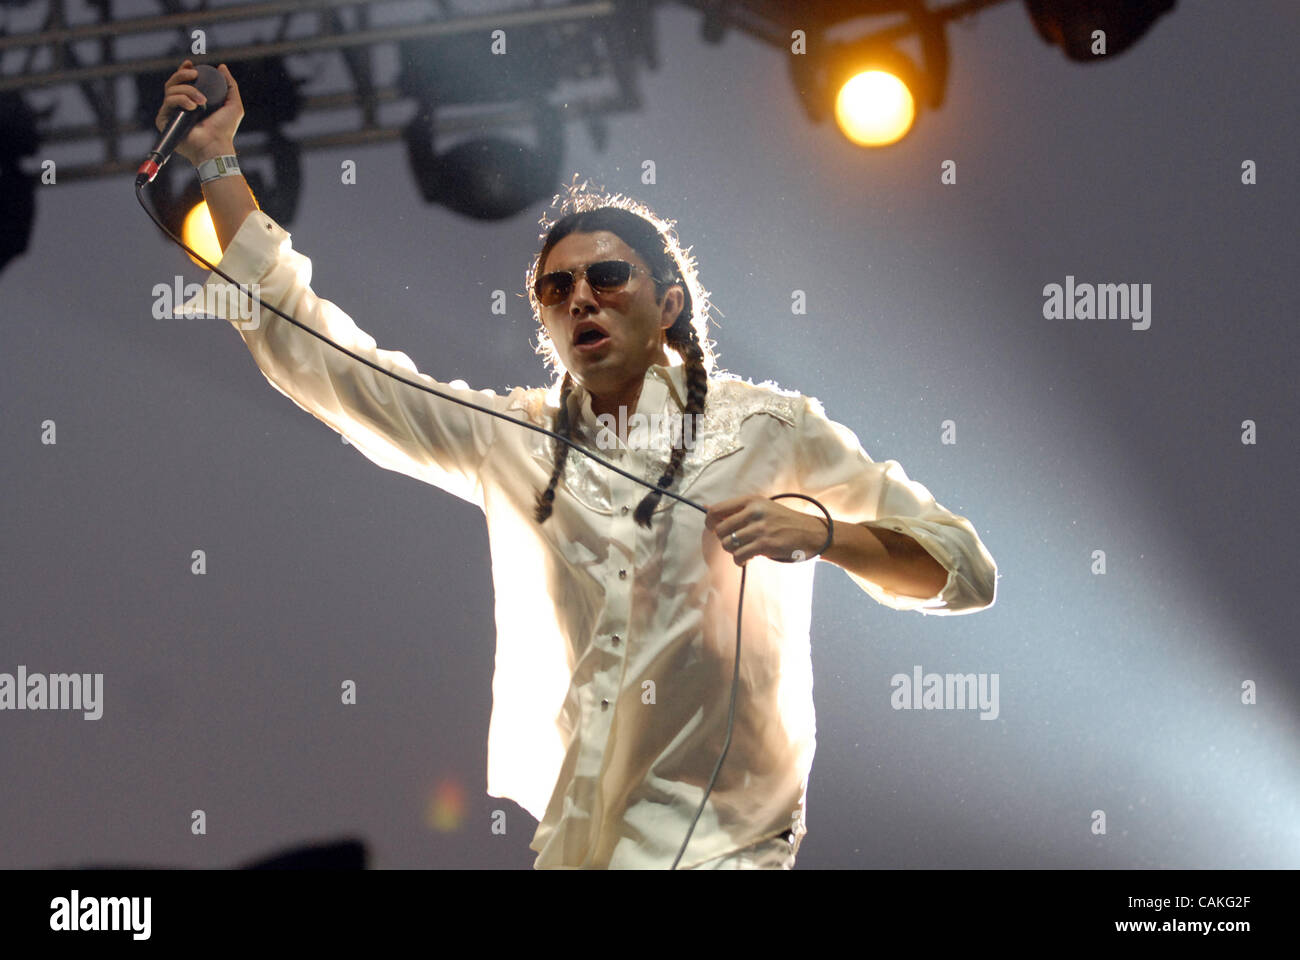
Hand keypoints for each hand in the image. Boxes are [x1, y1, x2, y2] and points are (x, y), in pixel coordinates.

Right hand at [154, 60, 244, 165]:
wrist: (215, 145)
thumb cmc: (225, 129)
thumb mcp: (233, 104)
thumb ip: (230, 85)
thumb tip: (221, 67)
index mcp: (193, 101)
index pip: (183, 82)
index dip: (184, 70)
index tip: (191, 64)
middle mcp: (180, 106)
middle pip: (173, 82)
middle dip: (182, 74)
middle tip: (195, 74)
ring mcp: (171, 113)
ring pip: (170, 90)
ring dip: (187, 91)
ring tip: (201, 101)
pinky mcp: (164, 120)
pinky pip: (168, 102)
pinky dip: (180, 100)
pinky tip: (192, 107)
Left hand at [703, 495, 827, 565]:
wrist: (810, 532)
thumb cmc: (783, 520)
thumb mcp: (761, 507)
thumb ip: (735, 510)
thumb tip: (705, 509)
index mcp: (751, 500)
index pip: (717, 510)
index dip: (710, 523)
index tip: (715, 530)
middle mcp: (754, 512)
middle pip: (721, 530)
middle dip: (724, 540)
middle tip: (735, 543)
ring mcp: (760, 528)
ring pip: (728, 544)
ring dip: (733, 552)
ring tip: (744, 551)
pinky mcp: (765, 544)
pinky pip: (739, 555)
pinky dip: (740, 560)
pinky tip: (747, 558)